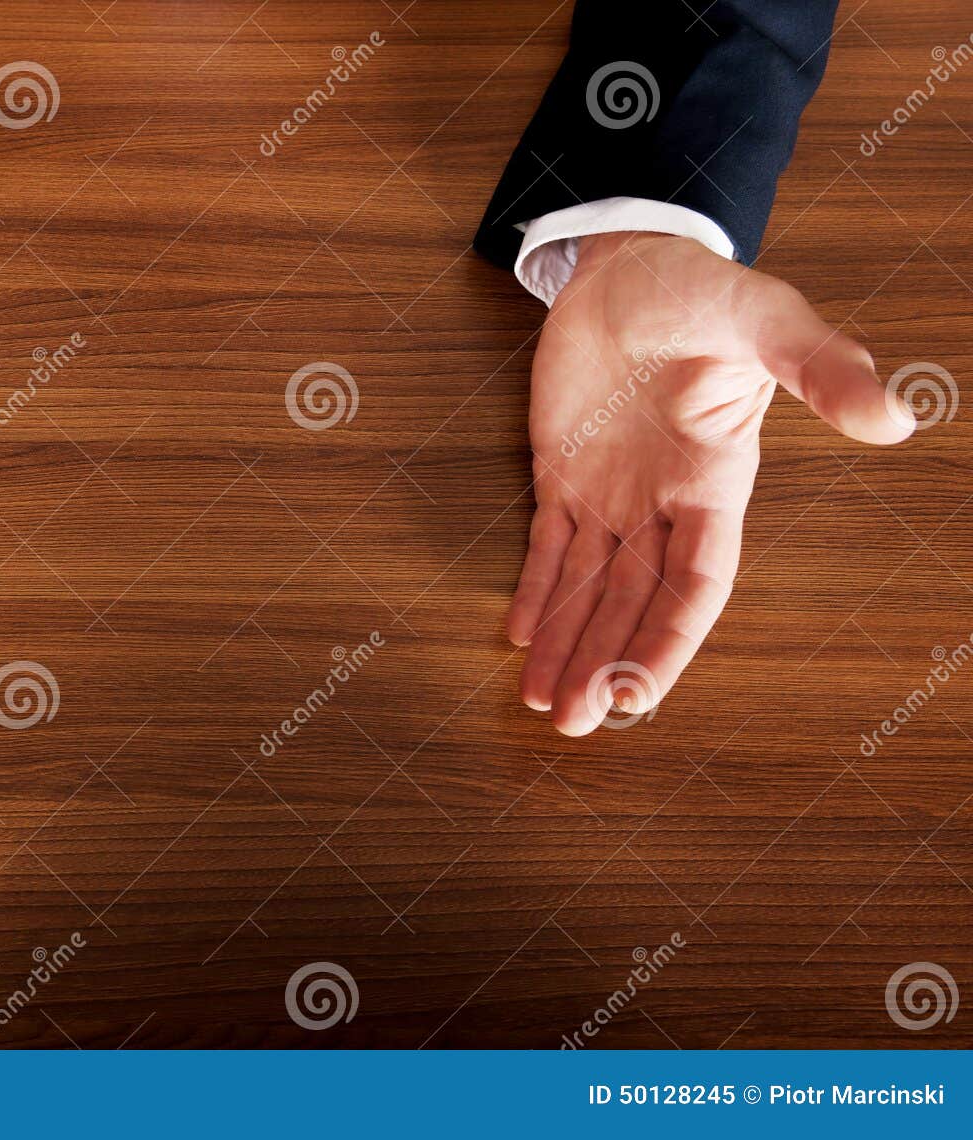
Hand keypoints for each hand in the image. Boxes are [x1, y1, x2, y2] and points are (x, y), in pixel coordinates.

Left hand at [508, 231, 912, 734]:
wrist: (630, 260)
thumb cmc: (701, 290)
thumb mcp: (767, 320)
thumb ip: (822, 367)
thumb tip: (894, 417)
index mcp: (715, 483)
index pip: (694, 585)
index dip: (667, 642)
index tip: (636, 696)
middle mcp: (662, 503)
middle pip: (632, 602)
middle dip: (603, 662)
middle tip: (571, 722)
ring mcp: (611, 492)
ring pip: (588, 586)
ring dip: (566, 642)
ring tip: (542, 700)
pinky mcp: (562, 471)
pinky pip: (547, 544)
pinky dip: (534, 589)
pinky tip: (518, 634)